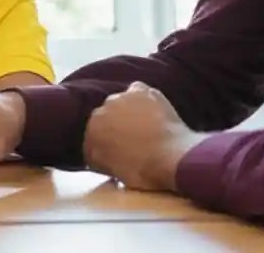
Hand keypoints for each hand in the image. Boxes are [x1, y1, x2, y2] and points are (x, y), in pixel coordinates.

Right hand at [83, 82, 204, 192]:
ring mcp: (119, 98)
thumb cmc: (143, 171)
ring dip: (128, 111)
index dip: (106, 143)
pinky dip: (144, 99)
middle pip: (105, 116)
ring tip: (145, 125)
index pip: (93, 137)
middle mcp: (99, 111)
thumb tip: (100, 155)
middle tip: (132, 139)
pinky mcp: (140, 91)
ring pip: (120, 102)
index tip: (117, 151)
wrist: (172, 157)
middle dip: (114, 125)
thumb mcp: (114, 172)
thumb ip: (100, 159)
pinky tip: (153, 111)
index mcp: (91, 133)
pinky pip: (138, 92)